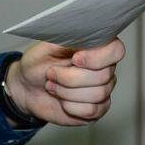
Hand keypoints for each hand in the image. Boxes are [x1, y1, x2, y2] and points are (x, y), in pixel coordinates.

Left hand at [6, 37, 125, 127]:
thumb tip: (84, 34)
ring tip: (52, 85)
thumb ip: (68, 38)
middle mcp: (105, 68)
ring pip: (97, 94)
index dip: (97, 57)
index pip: (116, 50)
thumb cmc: (38, 63)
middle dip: (70, 77)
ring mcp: (103, 89)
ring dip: (67, 92)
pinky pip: (91, 110)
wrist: (28, 87)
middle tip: (51, 73)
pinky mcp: (97, 109)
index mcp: (97, 47)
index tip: (75, 59)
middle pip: (103, 76)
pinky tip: (61, 100)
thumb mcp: (47, 45)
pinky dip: (71, 106)